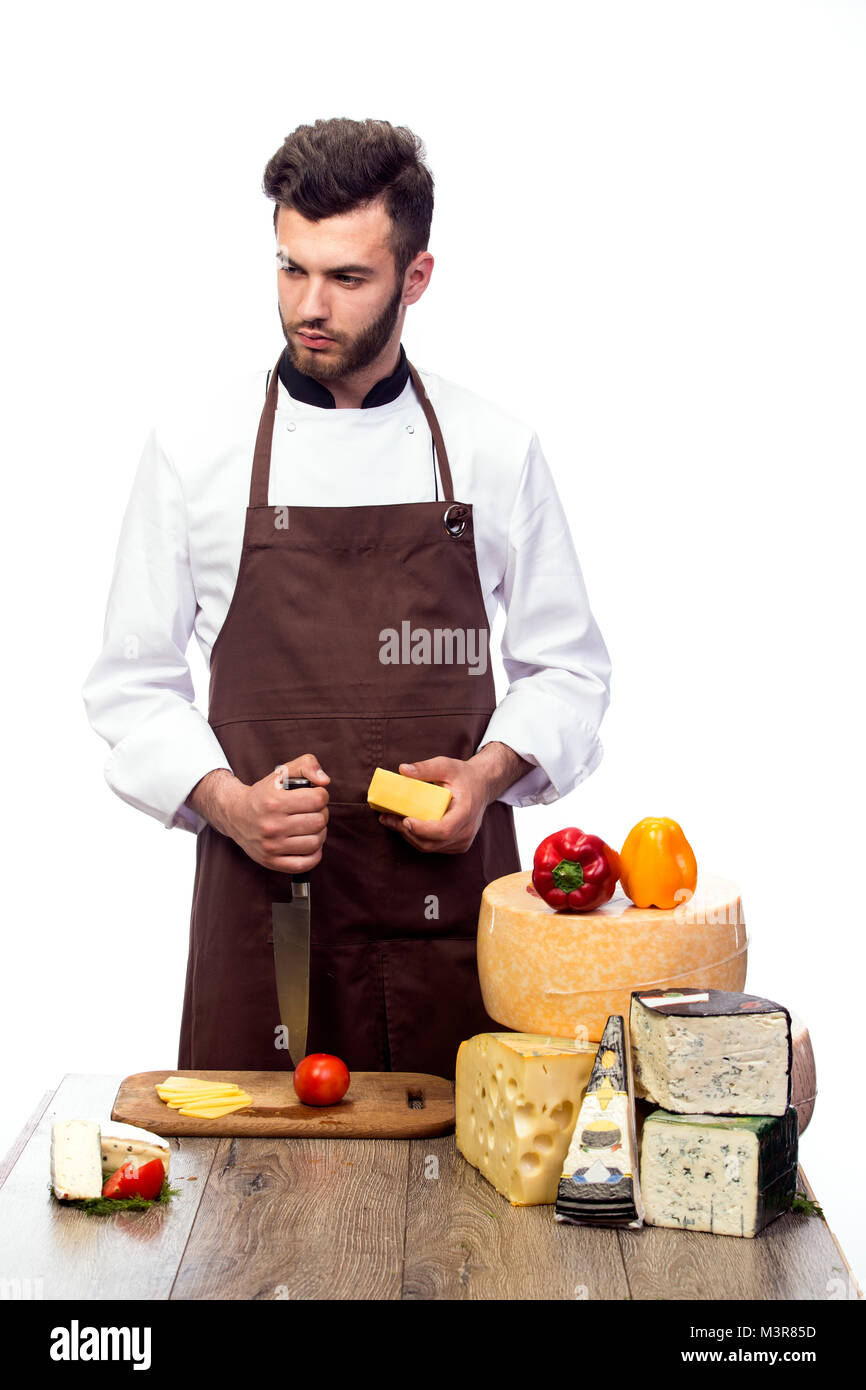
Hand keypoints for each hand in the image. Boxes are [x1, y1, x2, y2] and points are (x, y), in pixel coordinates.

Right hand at [200, 753, 329, 871]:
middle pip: (319, 821)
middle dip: (321, 813)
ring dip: (319, 832)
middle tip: (312, 811)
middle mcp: (271, 825)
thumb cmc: (264, 794)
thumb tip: (325, 781)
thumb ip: (307, 765)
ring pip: (316, 842)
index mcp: (274, 802)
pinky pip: (306, 863)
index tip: (314, 796)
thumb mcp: (281, 772)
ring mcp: (271, 846)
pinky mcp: (271, 862)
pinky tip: (307, 842)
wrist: (235, 815)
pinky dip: (314, 854)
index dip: (321, 795)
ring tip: (309, 826)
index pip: (318, 800)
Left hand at [376, 755, 492, 853]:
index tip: (405, 820)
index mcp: (466, 812)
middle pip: (432, 842)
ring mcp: (463, 841)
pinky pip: (434, 846)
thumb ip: (425, 768)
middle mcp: (466, 830)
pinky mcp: (457, 845)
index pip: (444, 830)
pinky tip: (405, 825)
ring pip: (430, 847)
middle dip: (407, 832)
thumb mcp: (446, 765)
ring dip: (408, 835)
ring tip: (391, 820)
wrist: (482, 785)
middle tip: (388, 817)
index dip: (423, 829)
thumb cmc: (463, 775)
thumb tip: (402, 770)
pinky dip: (417, 838)